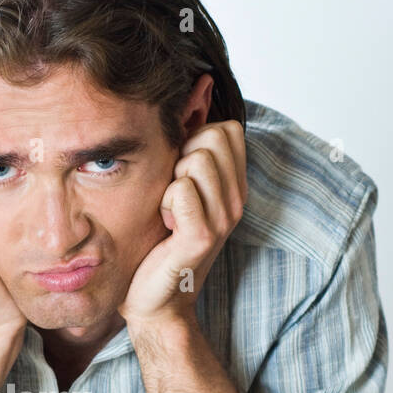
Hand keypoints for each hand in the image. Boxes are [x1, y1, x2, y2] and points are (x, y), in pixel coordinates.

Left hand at [119, 120, 246, 330]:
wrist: (155, 301)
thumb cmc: (159, 244)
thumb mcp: (177, 190)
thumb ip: (187, 148)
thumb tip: (195, 91)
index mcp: (234, 187)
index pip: (227, 129)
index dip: (197, 138)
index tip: (181, 173)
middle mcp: (236, 201)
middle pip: (214, 136)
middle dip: (183, 155)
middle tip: (172, 193)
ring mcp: (223, 219)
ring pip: (197, 158)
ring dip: (171, 180)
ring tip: (169, 212)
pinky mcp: (202, 236)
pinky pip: (181, 189)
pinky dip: (164, 203)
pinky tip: (166, 227)